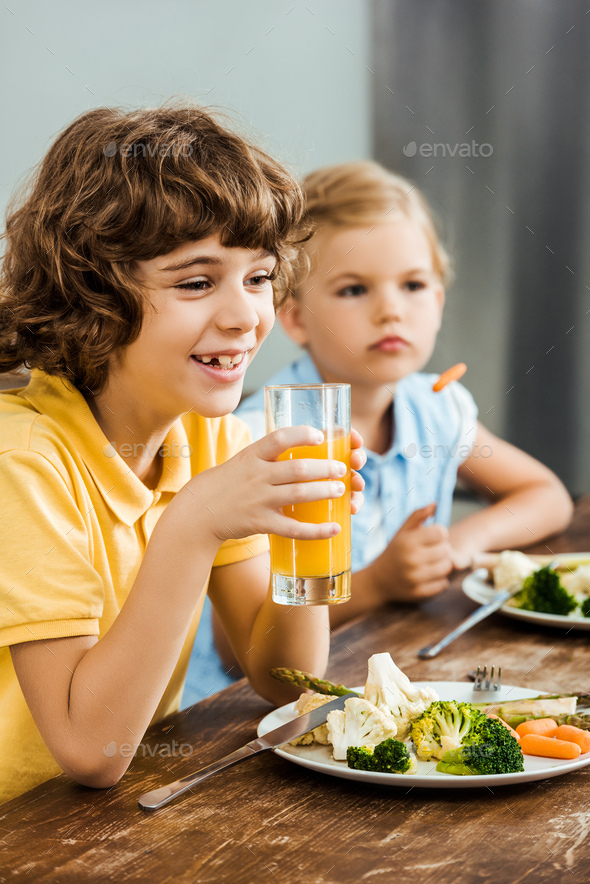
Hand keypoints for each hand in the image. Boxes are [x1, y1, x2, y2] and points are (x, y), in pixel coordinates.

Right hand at [179, 425, 362, 545]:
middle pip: (297, 468)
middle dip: (325, 467)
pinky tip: (335, 528)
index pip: (279, 438)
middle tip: (342, 469)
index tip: (321, 435)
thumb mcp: (242, 461)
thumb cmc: (225, 484)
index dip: (302, 434)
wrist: (198, 512)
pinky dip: (317, 530)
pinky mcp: (260, 523)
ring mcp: (259, 500)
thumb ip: (267, 455)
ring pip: (299, 494)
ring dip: (325, 491)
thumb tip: (299, 444)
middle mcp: (256, 476)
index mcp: (252, 456)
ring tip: (341, 490)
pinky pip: (293, 528)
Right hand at [373, 503, 453, 600]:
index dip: (439, 533)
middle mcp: (411, 559)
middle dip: (442, 549)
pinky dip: (439, 580)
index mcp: (408, 541)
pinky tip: (429, 576)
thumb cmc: (393, 552)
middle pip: (447, 550)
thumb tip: (435, 504)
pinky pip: (442, 584)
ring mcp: (415, 578)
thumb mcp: (402, 532)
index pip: (441, 532)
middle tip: (433, 551)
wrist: (377, 581)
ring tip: (432, 563)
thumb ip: (418, 516)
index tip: (432, 537)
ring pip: (447, 567)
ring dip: (443, 564)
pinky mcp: (418, 593)